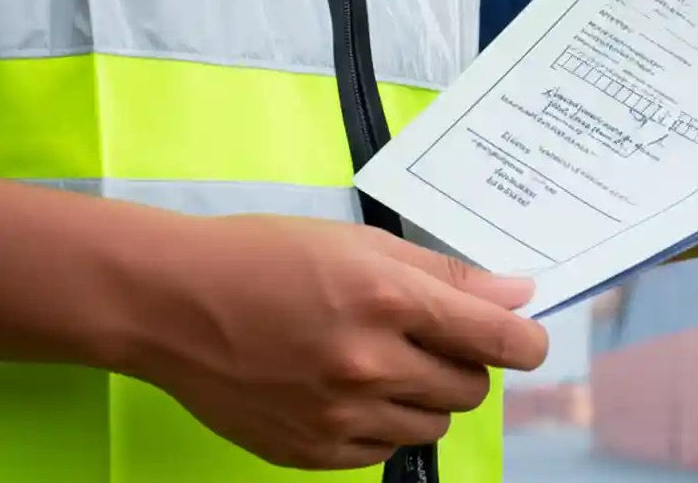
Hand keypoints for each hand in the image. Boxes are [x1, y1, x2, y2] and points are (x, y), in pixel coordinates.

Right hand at [120, 214, 547, 469]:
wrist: (170, 304)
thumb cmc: (265, 258)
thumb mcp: (362, 244)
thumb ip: (447, 274)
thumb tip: (517, 296)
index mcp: (388, 299)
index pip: (499, 341)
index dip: (526, 342)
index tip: (524, 339)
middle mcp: (369, 364)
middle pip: (471, 388)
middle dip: (465, 363)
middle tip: (427, 337)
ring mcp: (338, 416)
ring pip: (434, 424)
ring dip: (425, 396)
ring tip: (381, 361)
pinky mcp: (311, 452)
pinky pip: (385, 451)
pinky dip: (383, 424)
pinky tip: (348, 390)